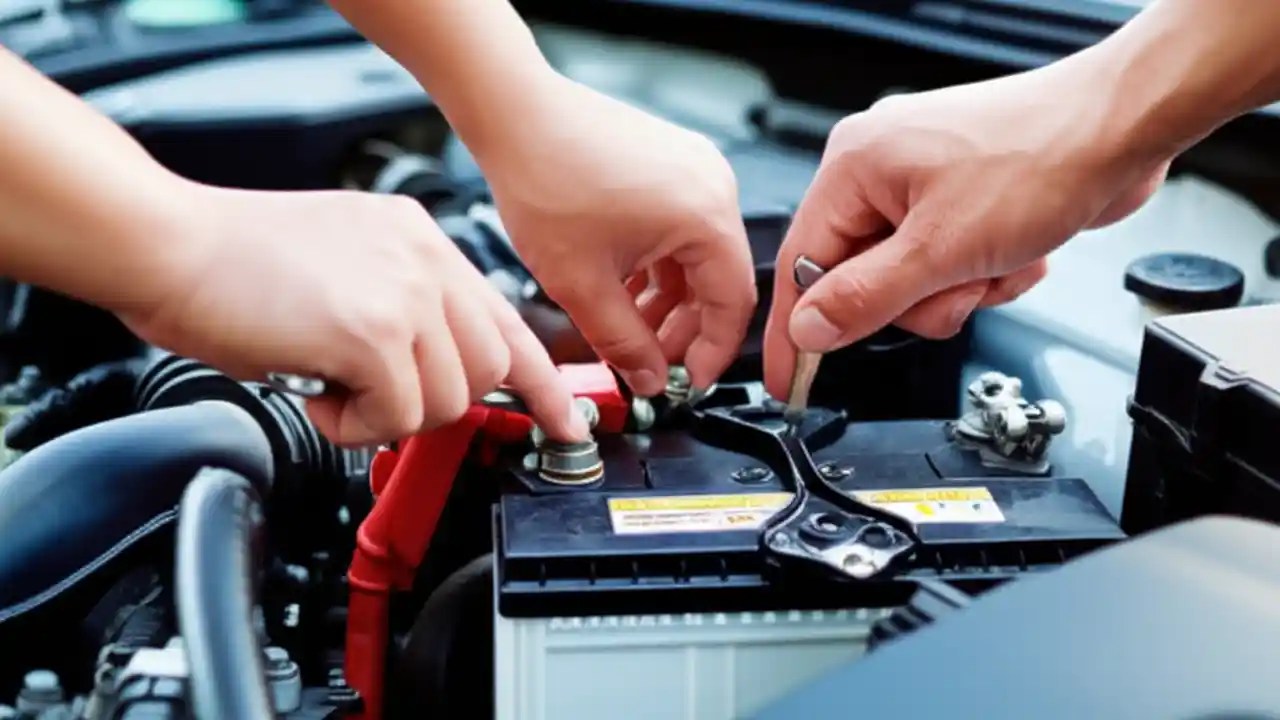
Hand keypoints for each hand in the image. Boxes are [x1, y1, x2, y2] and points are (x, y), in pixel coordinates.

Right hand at [119, 183, 586, 446]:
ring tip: (332, 388)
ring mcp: (405, 293)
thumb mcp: (345, 264)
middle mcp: (425, 260)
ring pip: (449, 401)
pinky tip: (315, 392)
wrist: (168, 245)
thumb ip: (401, 304)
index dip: (543, 382)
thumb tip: (428, 369)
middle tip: (373, 397)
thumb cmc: (235, 263)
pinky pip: (396, 415)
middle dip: (436, 404)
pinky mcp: (373, 332)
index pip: (507, 318)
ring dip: (389, 416)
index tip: (566, 421)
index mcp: (421, 240)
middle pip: (487, 370)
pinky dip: (354, 425)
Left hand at [473, 74, 756, 395]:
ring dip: (665, 301)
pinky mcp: (671, 164)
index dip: (711, 353)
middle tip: (649, 364)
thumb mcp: (582, 284)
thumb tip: (650, 380)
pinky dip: (656, 266)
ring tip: (625, 329)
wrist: (514, 113)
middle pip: (716, 280)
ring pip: (694, 258)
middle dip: (682, 330)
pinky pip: (678, 230)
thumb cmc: (545, 176)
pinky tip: (620, 288)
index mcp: (707, 215)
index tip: (688, 382)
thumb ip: (623, 343)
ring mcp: (694, 171)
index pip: (732, 304)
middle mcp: (713, 186)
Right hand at [762, 59, 1171, 399]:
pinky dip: (984, 273)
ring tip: (996, 261)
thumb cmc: (1042, 158)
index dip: (797, 329)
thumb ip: (865, 298)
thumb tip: (809, 328)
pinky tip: (1015, 250)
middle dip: (919, 299)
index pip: (801, 264)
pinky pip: (947, 266)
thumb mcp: (940, 250)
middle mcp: (880, 170)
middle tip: (958, 283)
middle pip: (862, 280)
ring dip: (960, 289)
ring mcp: (922, 184)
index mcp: (854, 166)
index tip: (792, 381)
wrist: (1123, 128)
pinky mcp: (960, 199)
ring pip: (911, 282)